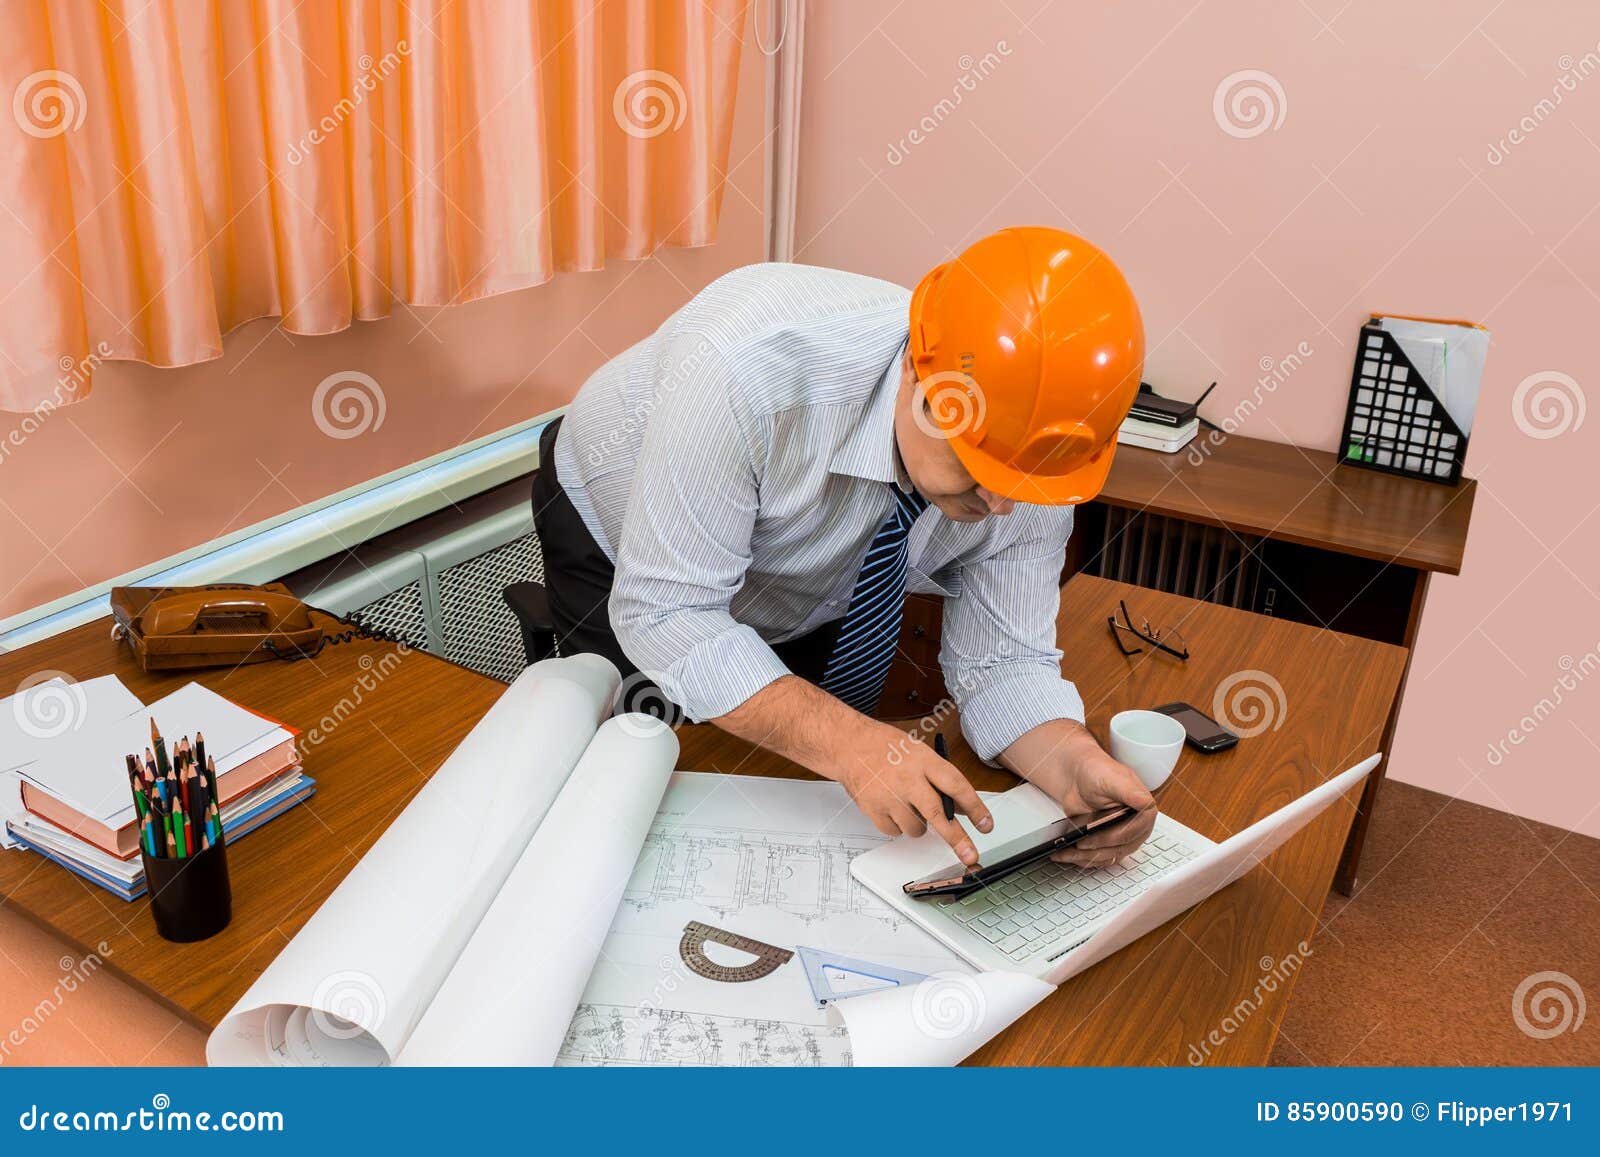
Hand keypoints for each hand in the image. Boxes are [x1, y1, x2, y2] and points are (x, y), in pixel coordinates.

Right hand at [839, 730, 993, 865]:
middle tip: (970, 856)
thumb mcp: (920, 754)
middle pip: (937, 814)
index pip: (956, 786)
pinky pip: (895, 832)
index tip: (986, 825)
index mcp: (923, 761)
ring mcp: (888, 796)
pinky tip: (891, 806)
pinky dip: (897, 825)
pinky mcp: (873, 810)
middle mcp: (907, 779)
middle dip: (956, 838)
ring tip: (908, 804)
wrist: (848, 745)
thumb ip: (941, 780)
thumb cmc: (886, 747)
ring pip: (916, 828)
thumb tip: (962, 809)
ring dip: (919, 824)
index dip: (975, 807)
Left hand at [1002, 720, 1156, 867]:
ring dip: (1088, 857)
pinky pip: (1098, 858)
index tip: (1102, 834)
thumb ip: (1130, 791)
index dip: (1120, 835)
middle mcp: (1136, 826)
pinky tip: (1066, 854)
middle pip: (1122, 847)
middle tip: (1080, 844)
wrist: (1078, 777)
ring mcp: (1121, 837)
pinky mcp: (1107, 844)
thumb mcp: (1113, 777)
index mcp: (1144, 809)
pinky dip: (1082, 859)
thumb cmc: (1097, 771)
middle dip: (1100, 848)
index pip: (1138, 829)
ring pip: (1109, 856)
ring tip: (1067, 852)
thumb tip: (1145, 803)